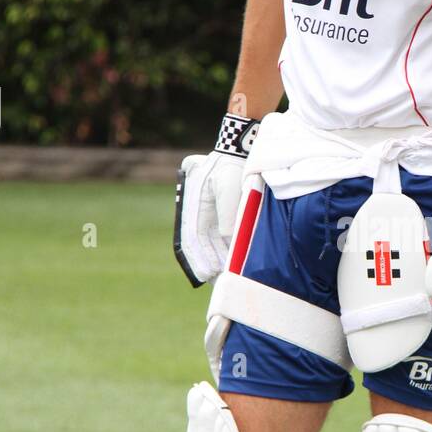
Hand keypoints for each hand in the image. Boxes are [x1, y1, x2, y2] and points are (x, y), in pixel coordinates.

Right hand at [173, 114, 258, 285]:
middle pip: (197, 242)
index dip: (198, 258)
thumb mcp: (228, 192)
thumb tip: (227, 241)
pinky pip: (214, 234)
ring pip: (207, 240)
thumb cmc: (232, 168)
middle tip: (213, 281)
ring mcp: (205, 211)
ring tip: (221, 276)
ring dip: (213, 257)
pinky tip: (227, 260)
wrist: (239, 150)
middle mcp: (196, 209)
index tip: (206, 274)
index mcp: (193, 203)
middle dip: (205, 262)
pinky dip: (220, 247)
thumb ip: (227, 217)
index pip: (193, 237)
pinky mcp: (216, 211)